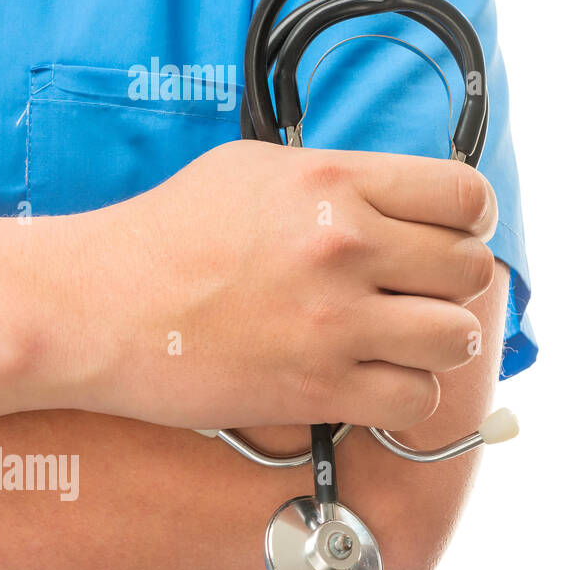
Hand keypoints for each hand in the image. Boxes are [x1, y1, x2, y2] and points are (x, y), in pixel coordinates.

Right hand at [38, 140, 496, 430]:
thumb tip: (407, 200)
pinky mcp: (319, 386)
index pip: (466, 195)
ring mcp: (335, 320)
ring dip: (438, 343)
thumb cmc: (170, 234)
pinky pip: (417, 398)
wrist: (95, 306)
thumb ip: (341, 179)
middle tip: (419, 292)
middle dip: (453, 284)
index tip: (456, 234)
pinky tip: (375, 380)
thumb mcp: (258, 171)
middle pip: (471, 270)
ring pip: (459, 338)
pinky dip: (406, 395)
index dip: (473, 220)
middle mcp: (345, 245)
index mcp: (335, 181)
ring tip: (403, 340)